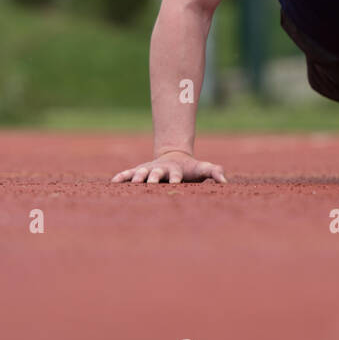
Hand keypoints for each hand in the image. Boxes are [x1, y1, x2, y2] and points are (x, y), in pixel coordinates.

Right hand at [111, 149, 227, 183]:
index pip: (175, 174)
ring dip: (136, 177)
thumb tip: (225, 181)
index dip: (175, 178)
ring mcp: (148, 169)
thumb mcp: (203, 168)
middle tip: (151, 183)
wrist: (174, 157)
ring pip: (140, 172)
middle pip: (156, 173)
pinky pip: (128, 173)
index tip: (174, 182)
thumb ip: (214, 172)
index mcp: (176, 170)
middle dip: (154, 178)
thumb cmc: (190, 168)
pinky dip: (121, 177)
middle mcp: (160, 169)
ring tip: (131, 183)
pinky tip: (113, 182)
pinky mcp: (139, 171)